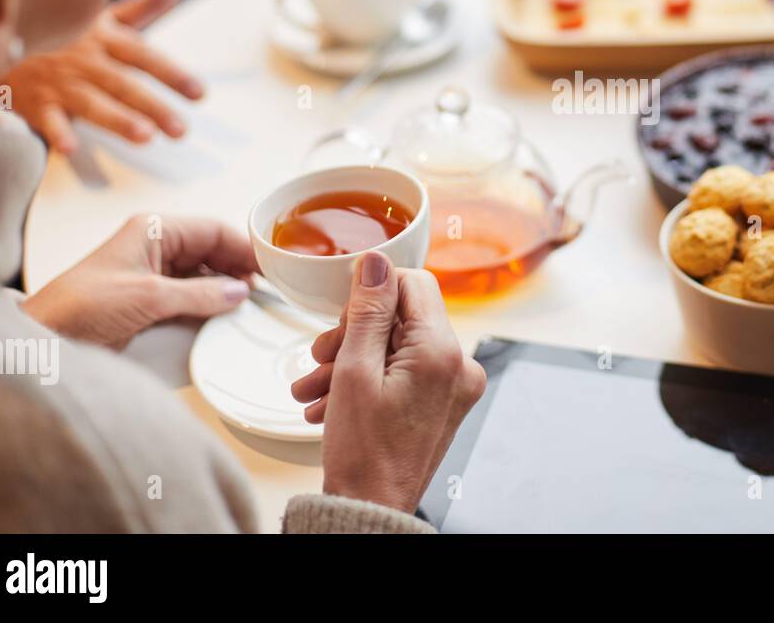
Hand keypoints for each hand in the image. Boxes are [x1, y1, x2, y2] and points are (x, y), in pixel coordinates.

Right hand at [0, 0, 202, 153]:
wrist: (0, 40)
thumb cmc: (66, 35)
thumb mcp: (105, 16)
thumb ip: (147, 4)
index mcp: (104, 39)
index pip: (144, 57)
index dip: (172, 73)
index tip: (200, 93)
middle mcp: (84, 61)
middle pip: (123, 84)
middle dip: (153, 107)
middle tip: (181, 131)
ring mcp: (59, 82)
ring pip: (91, 103)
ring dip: (116, 120)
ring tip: (145, 137)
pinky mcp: (36, 102)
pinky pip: (46, 119)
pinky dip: (56, 132)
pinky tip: (69, 149)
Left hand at [23, 216, 255, 348]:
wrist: (43, 342)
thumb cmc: (81, 307)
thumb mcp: (148, 297)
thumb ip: (199, 293)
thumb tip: (240, 292)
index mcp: (154, 230)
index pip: (214, 230)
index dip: (245, 247)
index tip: (272, 267)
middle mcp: (156, 248)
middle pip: (213, 251)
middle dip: (240, 269)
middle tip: (269, 291)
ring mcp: (154, 275)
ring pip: (206, 275)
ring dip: (228, 290)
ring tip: (252, 307)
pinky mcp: (151, 302)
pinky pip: (193, 297)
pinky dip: (212, 306)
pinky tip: (227, 318)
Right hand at [290, 252, 485, 513]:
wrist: (370, 512)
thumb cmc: (362, 454)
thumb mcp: (354, 370)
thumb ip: (368, 310)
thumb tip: (375, 261)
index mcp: (442, 351)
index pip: (414, 283)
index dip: (372, 294)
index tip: (342, 316)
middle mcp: (459, 366)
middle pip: (404, 318)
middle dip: (355, 333)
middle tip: (319, 358)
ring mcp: (455, 387)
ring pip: (399, 348)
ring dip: (353, 360)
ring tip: (314, 386)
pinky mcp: (444, 404)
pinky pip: (406, 373)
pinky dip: (371, 380)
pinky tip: (332, 400)